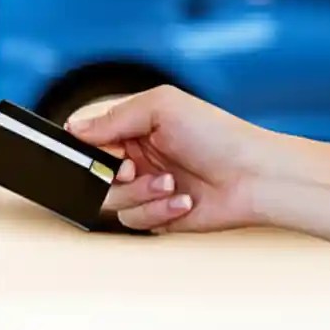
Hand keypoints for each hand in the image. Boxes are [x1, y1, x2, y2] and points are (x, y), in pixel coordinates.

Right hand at [65, 86, 276, 232]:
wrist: (256, 177)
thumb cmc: (218, 135)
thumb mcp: (162, 107)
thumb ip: (114, 116)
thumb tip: (74, 128)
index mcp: (135, 127)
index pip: (89, 139)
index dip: (89, 150)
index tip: (104, 154)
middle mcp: (138, 157)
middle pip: (94, 175)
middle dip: (114, 176)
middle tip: (134, 170)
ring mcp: (148, 187)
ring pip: (111, 202)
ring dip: (140, 194)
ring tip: (171, 184)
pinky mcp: (160, 214)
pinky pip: (136, 221)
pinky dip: (158, 211)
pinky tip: (184, 201)